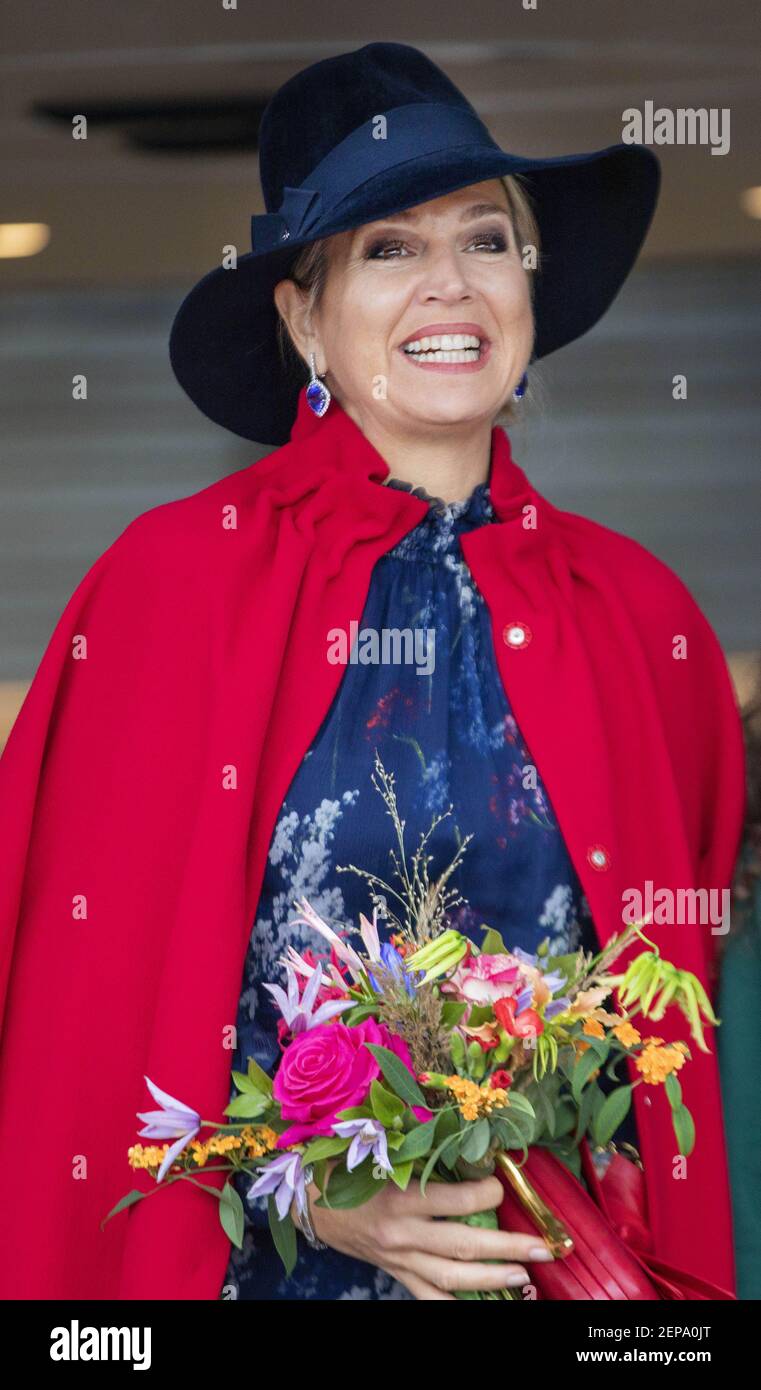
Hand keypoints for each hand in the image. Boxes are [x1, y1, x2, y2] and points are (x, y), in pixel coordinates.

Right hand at [294, 1168, 554, 1299]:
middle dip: (507, 1246)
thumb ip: (415, 1142)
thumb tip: (463, 1129)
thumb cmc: (348, 1165)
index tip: (503, 1183)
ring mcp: (400, 1258)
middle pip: (463, 1244)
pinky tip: (484, 1304)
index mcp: (399, 1195)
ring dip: (492, 1279)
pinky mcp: (396, 1273)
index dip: (487, 1194)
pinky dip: (455, 1302)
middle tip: (541, 1245)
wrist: (312, 1202)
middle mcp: (402, 1232)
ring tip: (524, 1276)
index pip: (455, 1201)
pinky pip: (429, 1296)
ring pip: (452, 1277)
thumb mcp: (378, 1147)